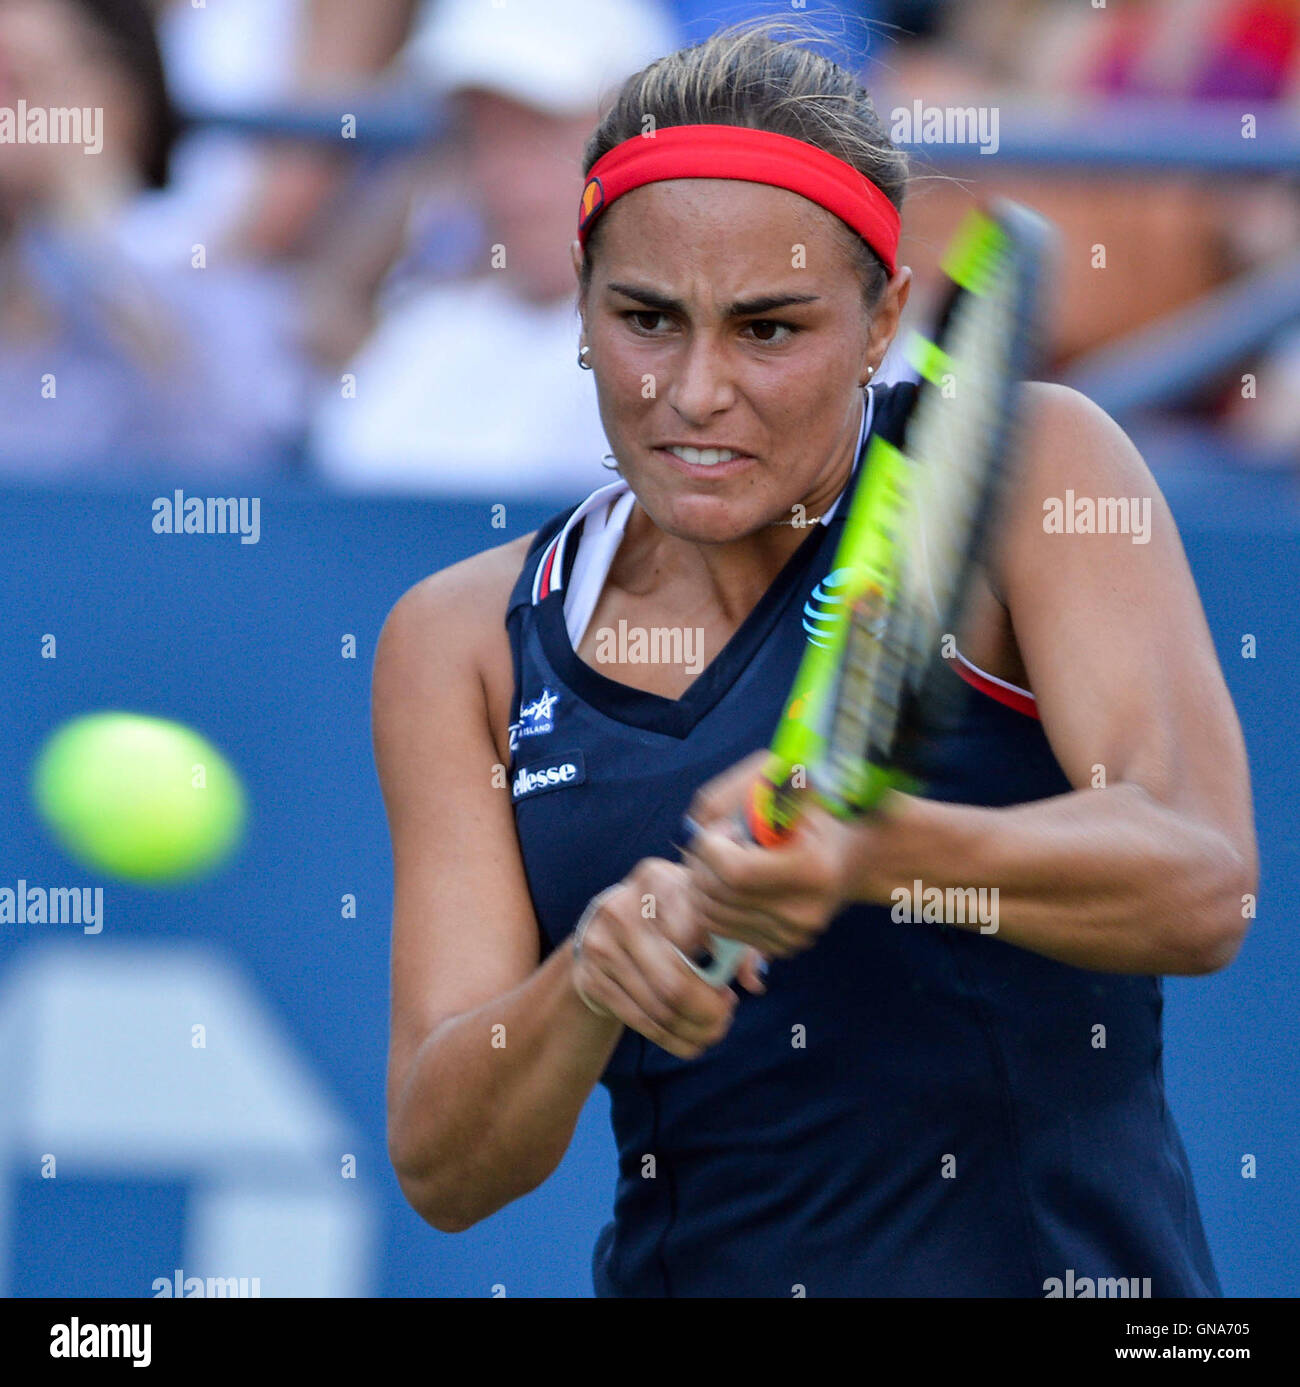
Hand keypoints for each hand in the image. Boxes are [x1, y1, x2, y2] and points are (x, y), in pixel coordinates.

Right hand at [570, 857, 764, 1059]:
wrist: (608, 923)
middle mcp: (621, 909)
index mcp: (656, 879)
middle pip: (674, 983)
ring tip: (713, 1028)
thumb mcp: (703, 911)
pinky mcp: (590, 979)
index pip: (693, 934)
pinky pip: (640, 1021)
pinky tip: (691, 1037)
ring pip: (659, 1009)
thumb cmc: (673, 915)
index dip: (718, 966)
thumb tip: (753, 980)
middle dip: (708, 1011)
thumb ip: (736, 942)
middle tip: (724, 1015)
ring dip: (693, 1029)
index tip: (728, 983)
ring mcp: (600, 946)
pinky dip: (672, 1038)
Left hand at [683, 750, 859, 961]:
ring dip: (702, 885)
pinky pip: (723, 930)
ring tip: (721, 861)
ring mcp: (793, 935)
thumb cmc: (822, 818)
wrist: (857, 859)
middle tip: (711, 843)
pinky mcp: (782, 947)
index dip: (711, 849)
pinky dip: (716, 905)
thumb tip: (705, 818)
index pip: (734, 871)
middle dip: (700, 864)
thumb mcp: (796, 794)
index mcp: (811, 869)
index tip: (717, 831)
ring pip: (712, 916)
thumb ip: (753, 798)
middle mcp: (803, 910)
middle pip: (718, 895)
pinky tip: (734, 883)